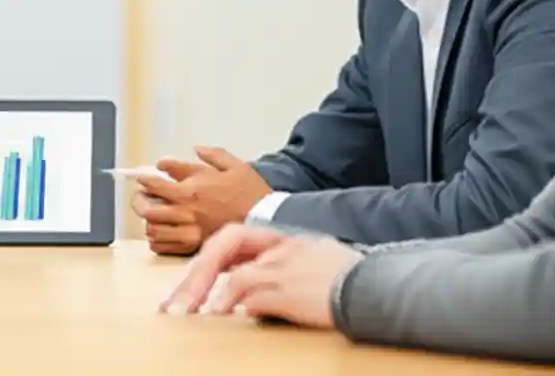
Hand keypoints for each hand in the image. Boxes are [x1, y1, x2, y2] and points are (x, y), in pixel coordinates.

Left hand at [136, 146, 272, 245]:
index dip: (145, 178)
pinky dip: (156, 239)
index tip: (144, 176)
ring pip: (152, 227)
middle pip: (147, 206)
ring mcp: (189, 228)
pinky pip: (164, 245)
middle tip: (140, 195)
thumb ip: (211, 155)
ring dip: (147, 219)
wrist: (266, 218)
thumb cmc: (251, 193)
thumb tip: (195, 149)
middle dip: (138, 199)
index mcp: (192, 187)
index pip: (155, 181)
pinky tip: (160, 232)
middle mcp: (186, 208)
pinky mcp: (194, 244)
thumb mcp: (233, 165)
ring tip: (150, 214)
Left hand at [161, 224, 363, 328]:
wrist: (380, 286)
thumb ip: (282, 271)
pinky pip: (249, 291)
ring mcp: (284, 266)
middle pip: (222, 248)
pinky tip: (218, 315)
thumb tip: (251, 300)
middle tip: (174, 303)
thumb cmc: (351, 280)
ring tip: (186, 313)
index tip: (187, 284)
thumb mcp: (314, 264)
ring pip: (231, 272)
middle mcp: (280, 248)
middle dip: (194, 275)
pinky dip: (229, 301)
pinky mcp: (290, 288)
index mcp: (283, 240)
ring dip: (203, 293)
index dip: (206, 259)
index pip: (232, 238)